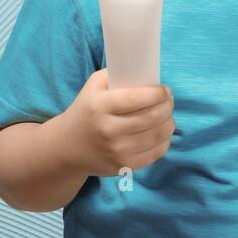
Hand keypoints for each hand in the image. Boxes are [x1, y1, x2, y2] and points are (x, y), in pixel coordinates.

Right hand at [61, 68, 175, 176]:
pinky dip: (164, 140)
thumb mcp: (94, 86)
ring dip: (169, 122)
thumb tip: (146, 71)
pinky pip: (156, 153)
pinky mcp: (123, 166)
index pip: (137, 98)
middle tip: (169, 101)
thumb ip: (117, 74)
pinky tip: (161, 132)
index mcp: (100, 106)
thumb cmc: (87, 110)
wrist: (67, 147)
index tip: (165, 90)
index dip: (158, 93)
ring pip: (158, 135)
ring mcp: (116, 151)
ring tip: (167, 115)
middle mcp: (108, 130)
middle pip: (152, 116)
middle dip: (167, 106)